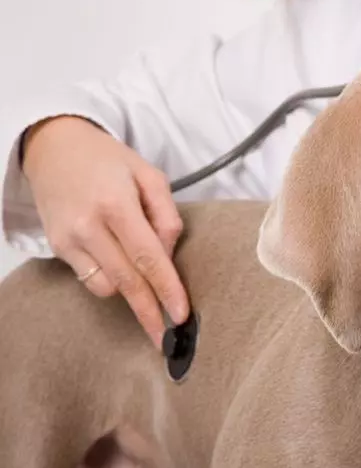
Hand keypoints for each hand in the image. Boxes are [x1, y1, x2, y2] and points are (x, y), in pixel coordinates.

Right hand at [22, 115, 188, 346]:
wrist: (53, 147)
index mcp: (117, 204)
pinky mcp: (56, 248)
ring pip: (107, 286)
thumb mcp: (149, 175)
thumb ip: (166, 214)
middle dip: (150, 312)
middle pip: (127, 281)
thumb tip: (169, 254)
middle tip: (168, 339)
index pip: (148, 257)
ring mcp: (68, 239)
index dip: (166, 289)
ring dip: (131, 291)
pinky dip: (110, 280)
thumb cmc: (108, 160)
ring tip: (146, 281)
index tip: (181, 314)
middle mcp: (89, 225)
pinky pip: (89, 279)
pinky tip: (120, 265)